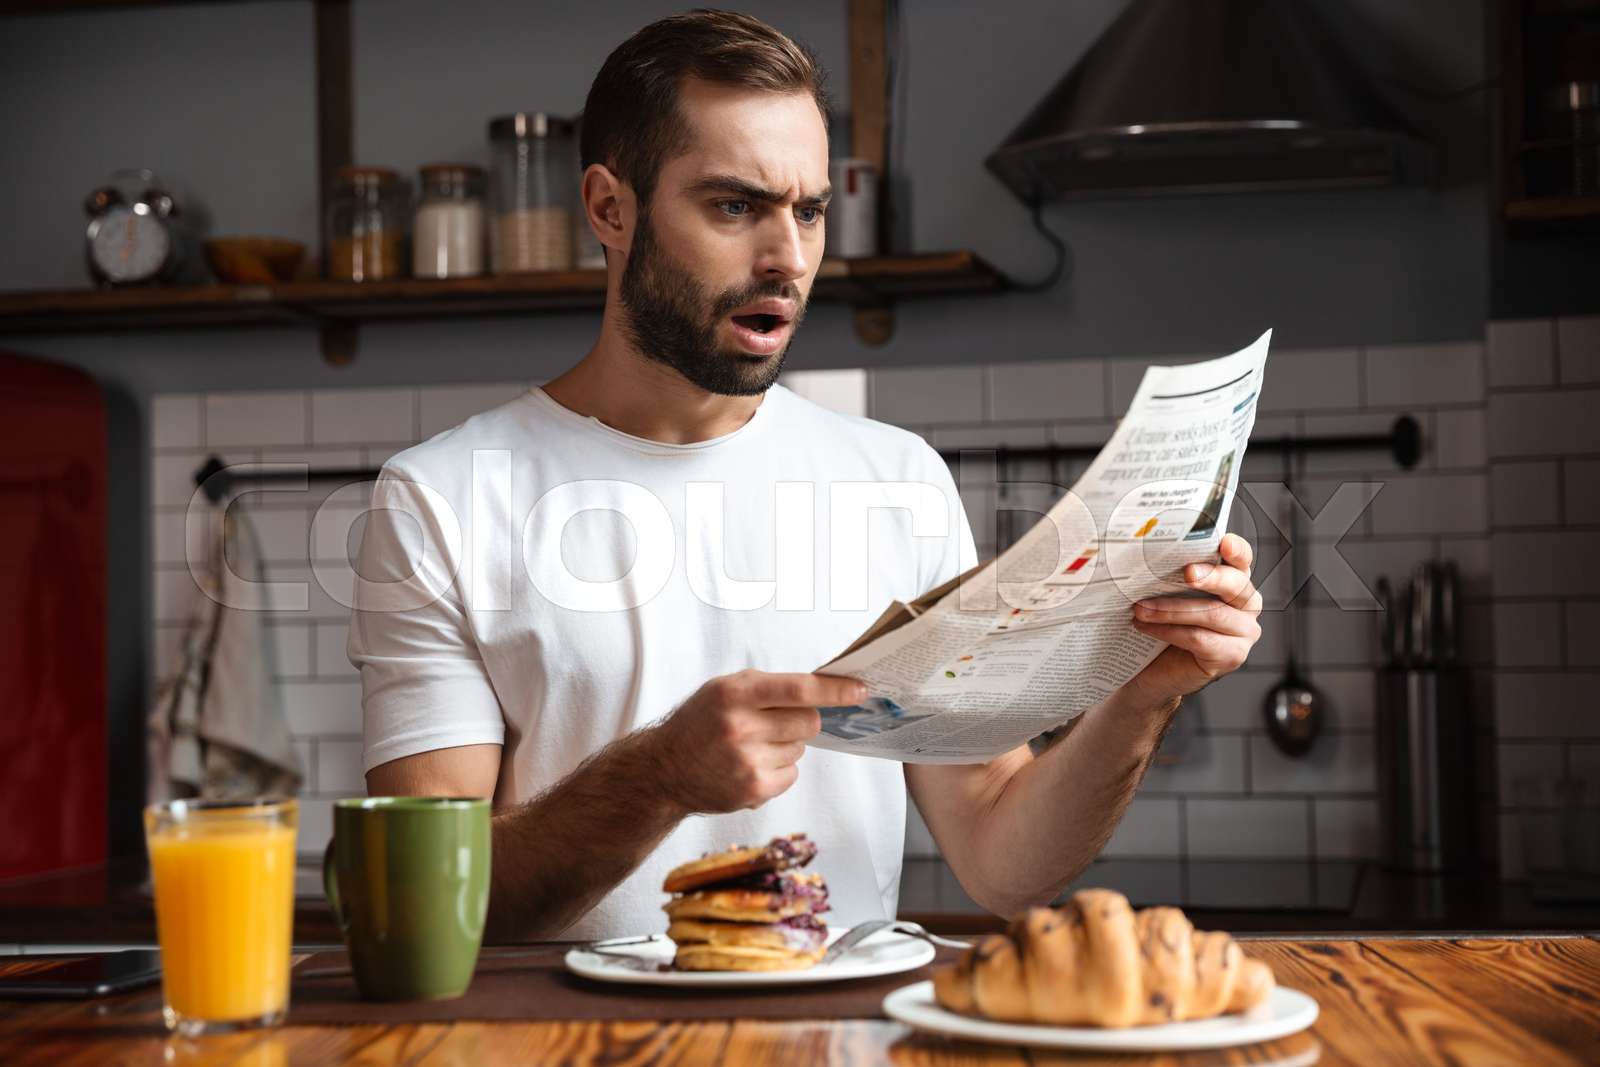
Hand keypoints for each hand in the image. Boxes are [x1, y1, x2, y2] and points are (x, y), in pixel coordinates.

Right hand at [652, 669, 864, 813]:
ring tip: (752, 746)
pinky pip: (792, 774)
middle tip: (776, 721)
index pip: (800, 688)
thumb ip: (769, 686)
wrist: (664, 770)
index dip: (835, 690)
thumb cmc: (701, 722)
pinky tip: (751, 765)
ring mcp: (747, 762)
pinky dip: (779, 769)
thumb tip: (825, 688)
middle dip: (803, 719)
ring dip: (786, 745)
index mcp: (735, 693)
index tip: (860, 690)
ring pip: (800, 748)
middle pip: (809, 721)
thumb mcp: (725, 689)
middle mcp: (740, 726)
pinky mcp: (753, 790)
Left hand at [1125, 533, 1262, 705]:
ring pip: (1212, 614)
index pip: (1241, 559)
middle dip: (1211, 577)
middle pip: (1235, 586)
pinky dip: (1169, 631)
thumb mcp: (1167, 592)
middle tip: (1187, 573)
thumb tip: (1144, 552)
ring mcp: (1243, 633)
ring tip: (1140, 608)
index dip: (1237, 550)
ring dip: (1172, 610)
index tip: (1225, 543)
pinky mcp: (1231, 657)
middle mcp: (1246, 604)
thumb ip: (1171, 573)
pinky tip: (1145, 627)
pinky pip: (1201, 639)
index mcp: (1234, 579)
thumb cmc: (1162, 622)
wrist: (1151, 668)